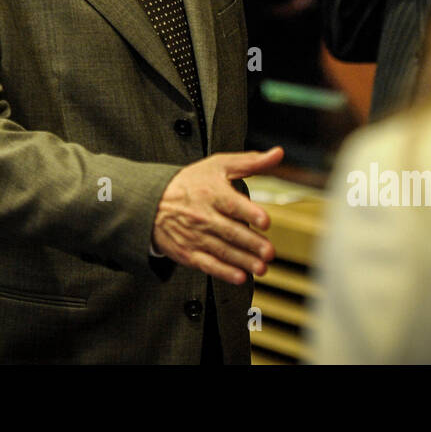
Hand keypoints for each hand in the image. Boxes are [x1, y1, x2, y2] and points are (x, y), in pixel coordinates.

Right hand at [151, 146, 283, 283]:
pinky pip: (208, 264)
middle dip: (251, 243)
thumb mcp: (218, 165)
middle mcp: (203, 215)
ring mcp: (194, 236)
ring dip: (243, 261)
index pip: (232, 203)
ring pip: (222, 250)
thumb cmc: (190, 182)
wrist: (152, 202)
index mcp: (211, 192)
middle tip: (269, 252)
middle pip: (230, 231)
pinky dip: (224, 273)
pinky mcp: (188, 252)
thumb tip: (277, 154)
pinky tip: (239, 277)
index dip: (250, 212)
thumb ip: (251, 162)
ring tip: (261, 267)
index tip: (265, 221)